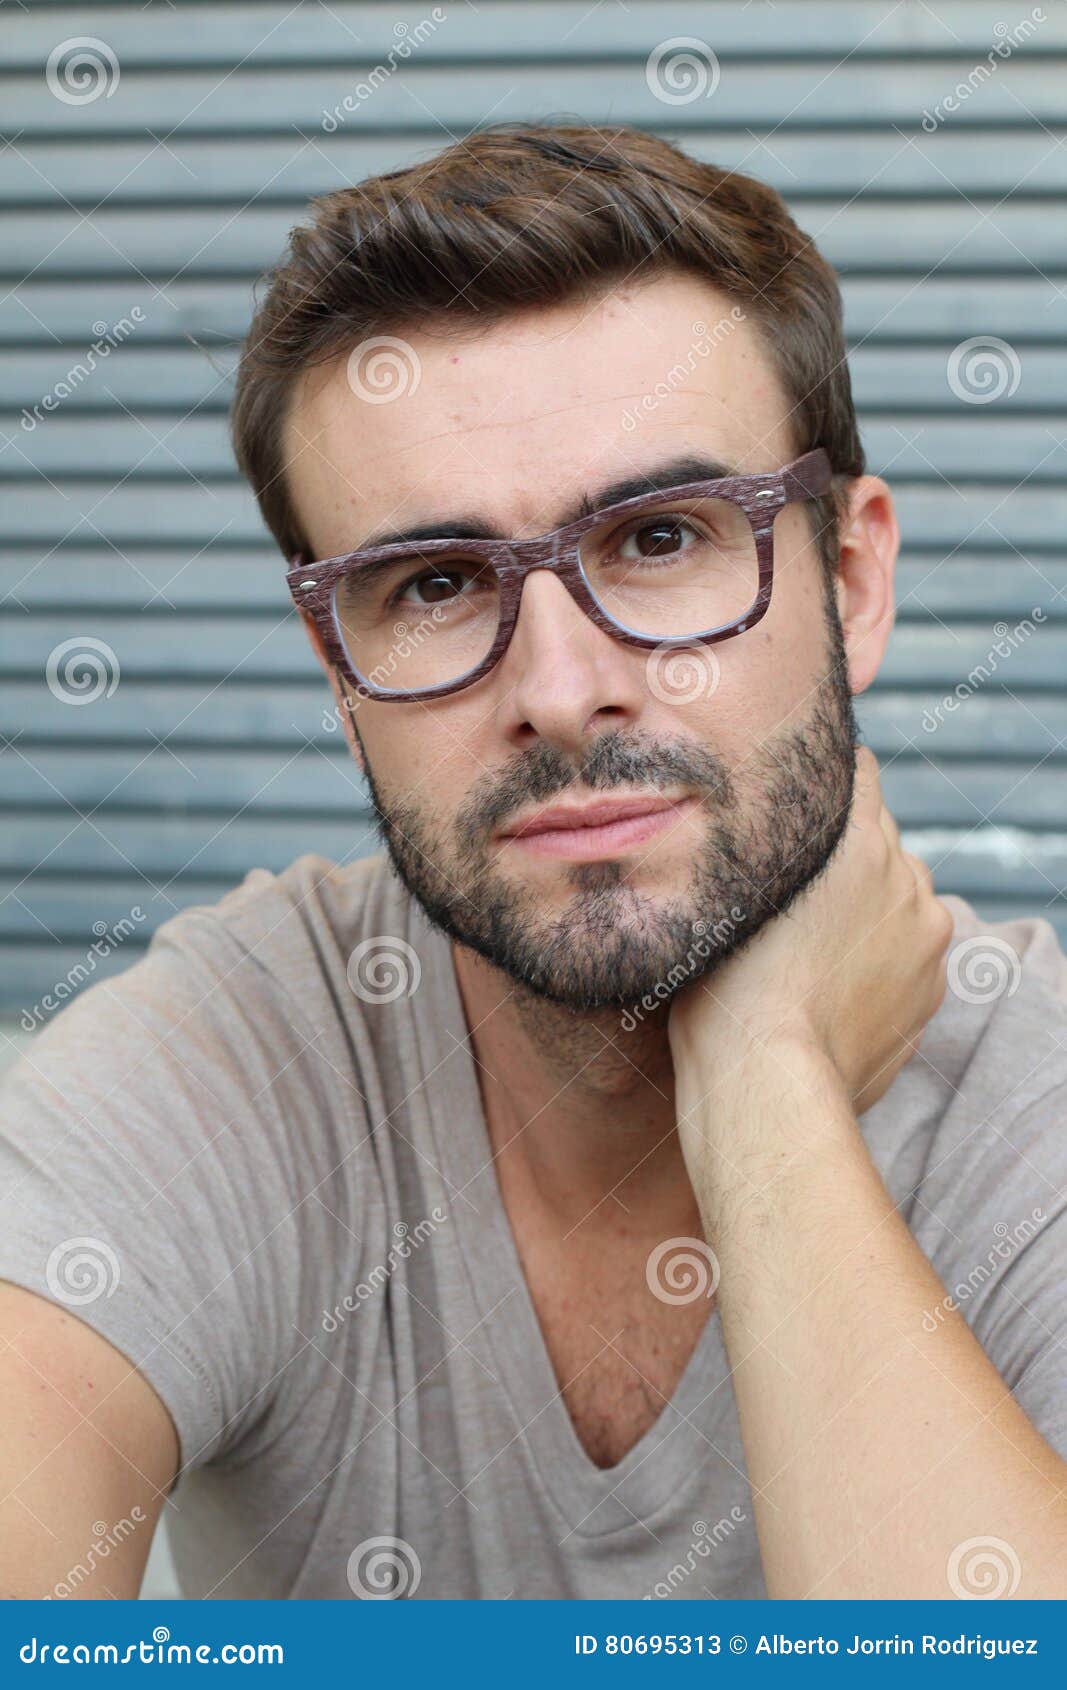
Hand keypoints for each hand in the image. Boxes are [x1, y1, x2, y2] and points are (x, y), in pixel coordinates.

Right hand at [668, 746, 953, 1116]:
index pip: (858, 771)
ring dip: (869, 906)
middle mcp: (905, 874)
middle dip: (845, 852)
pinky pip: (908, 950)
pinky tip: (834, 984)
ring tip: (814, 946)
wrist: (767, 1084)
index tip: (796, 799)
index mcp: (856, 836)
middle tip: (793, 887)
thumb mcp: (726, 892)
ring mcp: (926, 934)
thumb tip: (756, 823)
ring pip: (901, 895)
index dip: (823, 782)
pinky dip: (882, 957)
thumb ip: (762, 846)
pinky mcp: (933, 987)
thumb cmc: (725, 987)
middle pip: (882, 836)